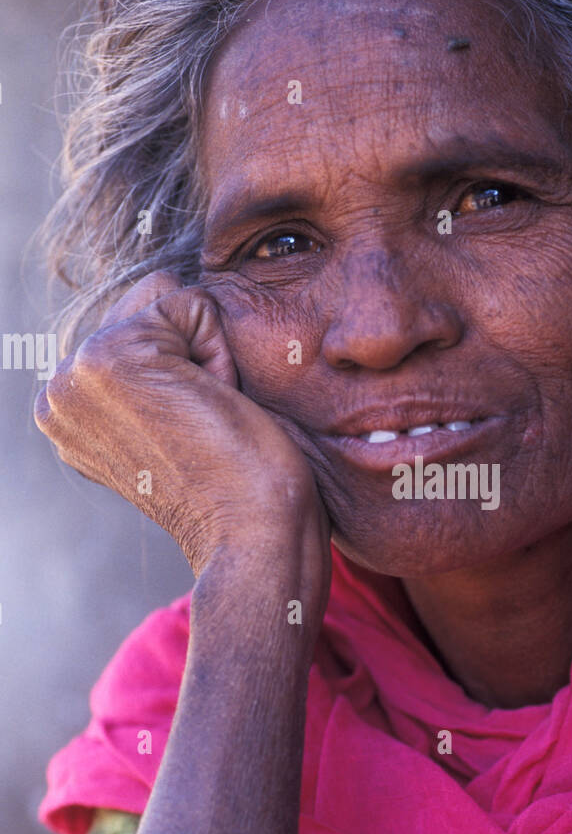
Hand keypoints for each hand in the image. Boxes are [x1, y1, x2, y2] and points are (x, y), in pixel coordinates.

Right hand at [34, 271, 330, 582]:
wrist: (251, 532)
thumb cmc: (236, 486)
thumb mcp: (166, 424)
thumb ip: (140, 379)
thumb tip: (154, 320)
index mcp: (65, 410)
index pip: (132, 324)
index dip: (184, 365)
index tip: (189, 431)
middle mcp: (57, 392)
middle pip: (146, 303)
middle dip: (192, 353)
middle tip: (201, 426)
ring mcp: (76, 374)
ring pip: (167, 300)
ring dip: (206, 355)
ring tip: (204, 418)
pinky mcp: (113, 357)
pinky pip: (192, 305)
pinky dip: (220, 354)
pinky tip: (211, 410)